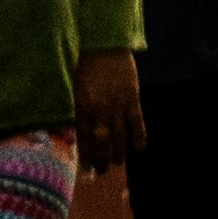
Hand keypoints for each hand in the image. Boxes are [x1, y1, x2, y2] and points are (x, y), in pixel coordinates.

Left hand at [72, 49, 143, 167]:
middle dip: (102, 159)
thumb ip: (79, 110)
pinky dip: (139, 135)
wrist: (105, 46)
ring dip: (118, 152)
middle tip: (102, 171)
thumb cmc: (87, 68)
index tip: (87, 169)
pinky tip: (140, 147)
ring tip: (117, 164)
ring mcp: (117, 105)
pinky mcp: (132, 98)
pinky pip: (137, 122)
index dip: (86, 155)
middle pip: (101, 142)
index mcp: (82, 108)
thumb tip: (78, 131)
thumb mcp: (77, 90)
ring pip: (119, 136)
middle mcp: (100, 110)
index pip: (83, 139)